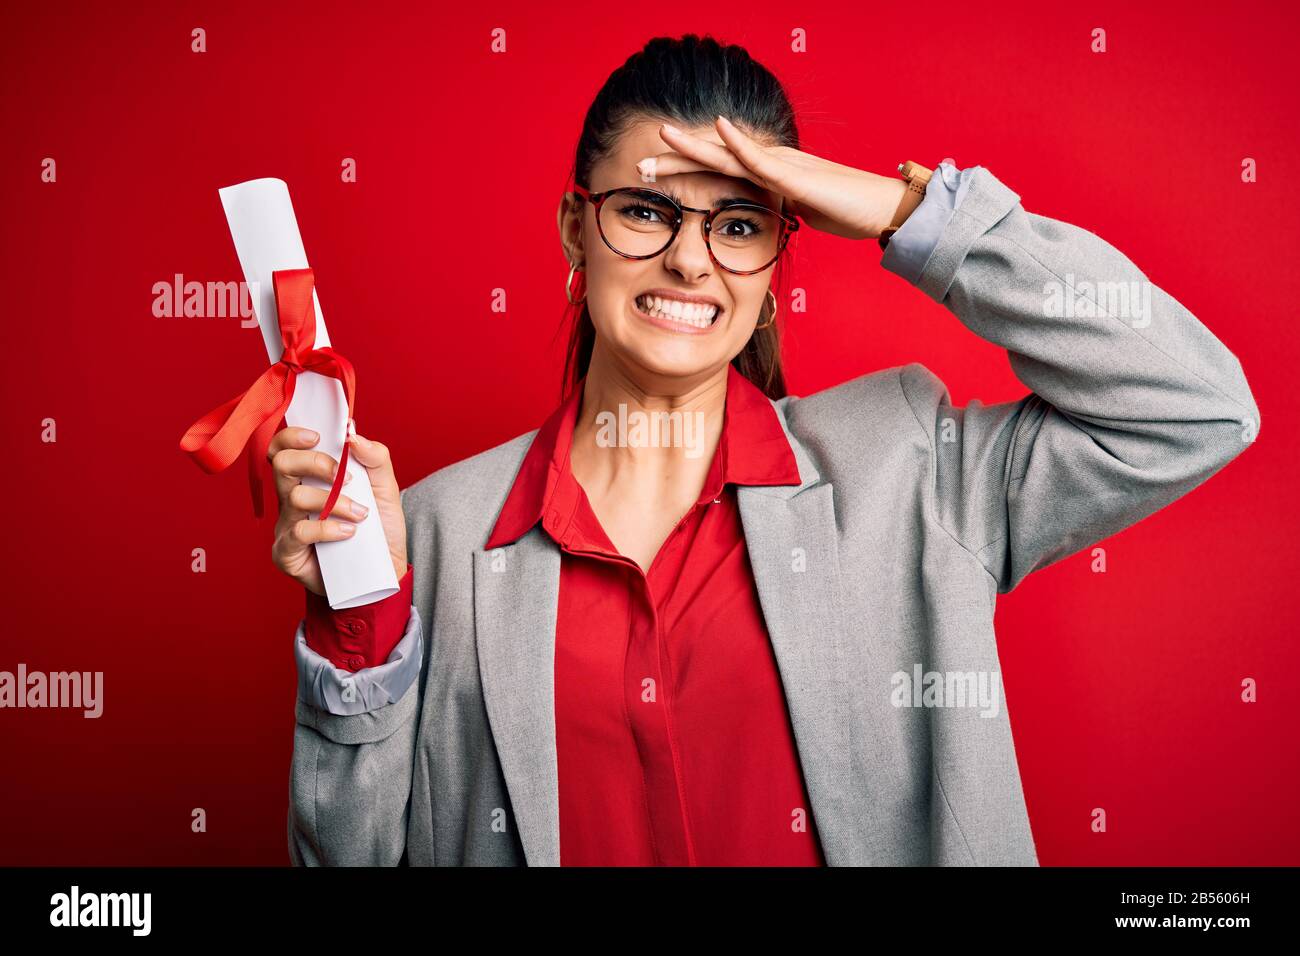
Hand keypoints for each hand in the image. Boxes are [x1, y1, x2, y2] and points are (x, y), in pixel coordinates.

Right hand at [268, 426, 407, 595]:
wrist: (383, 572)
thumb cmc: (378, 529)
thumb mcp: (385, 489)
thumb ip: (375, 458)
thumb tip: (354, 436)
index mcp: (310, 478)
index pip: (284, 448)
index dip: (292, 436)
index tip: (318, 437)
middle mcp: (292, 498)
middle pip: (281, 464)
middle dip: (315, 462)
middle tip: (346, 477)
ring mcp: (287, 525)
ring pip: (295, 497)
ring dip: (334, 502)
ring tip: (360, 515)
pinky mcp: (287, 553)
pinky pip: (299, 532)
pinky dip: (328, 528)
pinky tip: (349, 533)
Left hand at [634, 116, 909, 240]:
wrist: (878, 208)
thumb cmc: (843, 210)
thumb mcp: (795, 213)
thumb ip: (772, 210)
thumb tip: (751, 221)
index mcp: (764, 175)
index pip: (714, 172)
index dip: (682, 173)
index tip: (650, 180)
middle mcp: (768, 163)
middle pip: (712, 158)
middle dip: (674, 160)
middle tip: (638, 164)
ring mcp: (781, 165)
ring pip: (728, 152)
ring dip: (695, 144)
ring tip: (663, 136)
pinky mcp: (796, 175)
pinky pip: (762, 158)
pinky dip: (739, 142)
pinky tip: (719, 130)